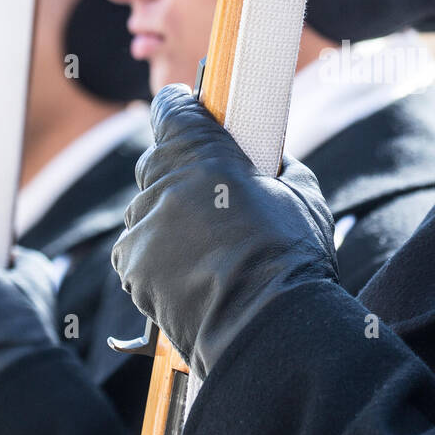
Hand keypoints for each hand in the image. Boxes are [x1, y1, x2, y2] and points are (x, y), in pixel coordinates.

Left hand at [112, 85, 336, 379]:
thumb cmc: (291, 258)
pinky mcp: (132, 263)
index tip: (188, 109)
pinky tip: (189, 269)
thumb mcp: (302, 195)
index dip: (180, 108)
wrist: (264, 327)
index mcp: (206, 154)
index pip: (173, 109)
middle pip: (158, 161)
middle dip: (180, 169)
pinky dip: (156, 253)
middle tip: (212, 192)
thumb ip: (278, 166)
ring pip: (147, 206)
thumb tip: (273, 159)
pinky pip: (138, 246)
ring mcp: (144, 225)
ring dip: (169, 215)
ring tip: (206, 244)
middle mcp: (166, 183)